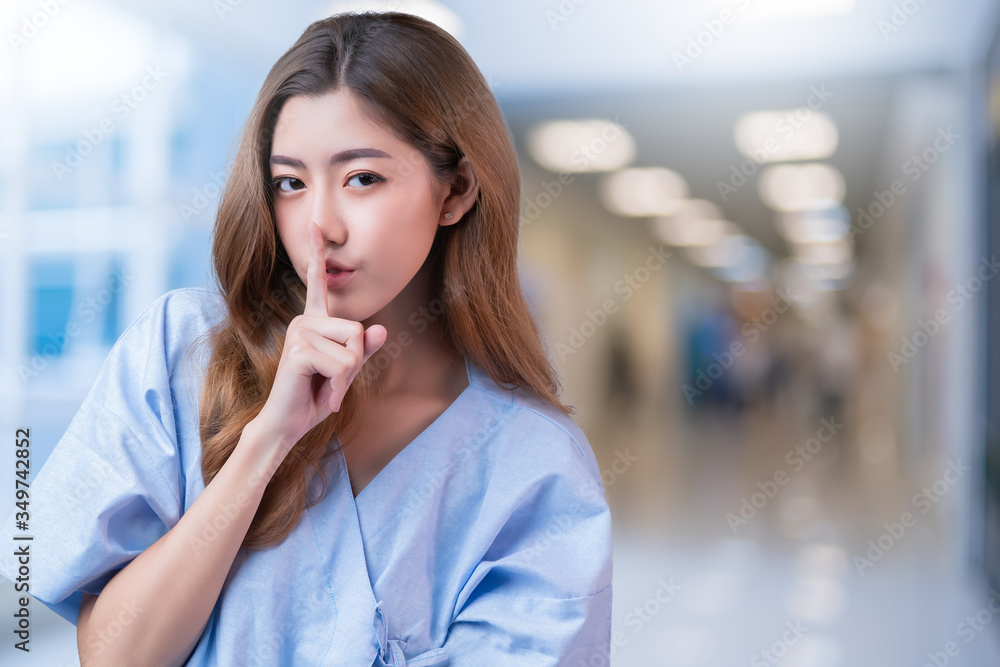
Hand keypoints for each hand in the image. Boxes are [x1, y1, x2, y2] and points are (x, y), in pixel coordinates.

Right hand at [251, 221, 385, 457]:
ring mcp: (299, 332)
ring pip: (352, 348)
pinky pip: (342, 365)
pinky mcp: (299, 350)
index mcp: (314, 321)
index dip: (316, 253)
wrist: (287, 424)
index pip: (318, 282)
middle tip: (334, 382)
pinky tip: (324, 398)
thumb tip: (380, 328)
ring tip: (326, 389)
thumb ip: (362, 350)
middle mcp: (304, 320)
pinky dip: (340, 389)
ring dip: (347, 378)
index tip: (312, 224)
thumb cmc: (314, 396)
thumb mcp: (345, 372)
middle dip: (355, 362)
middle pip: (357, 329)